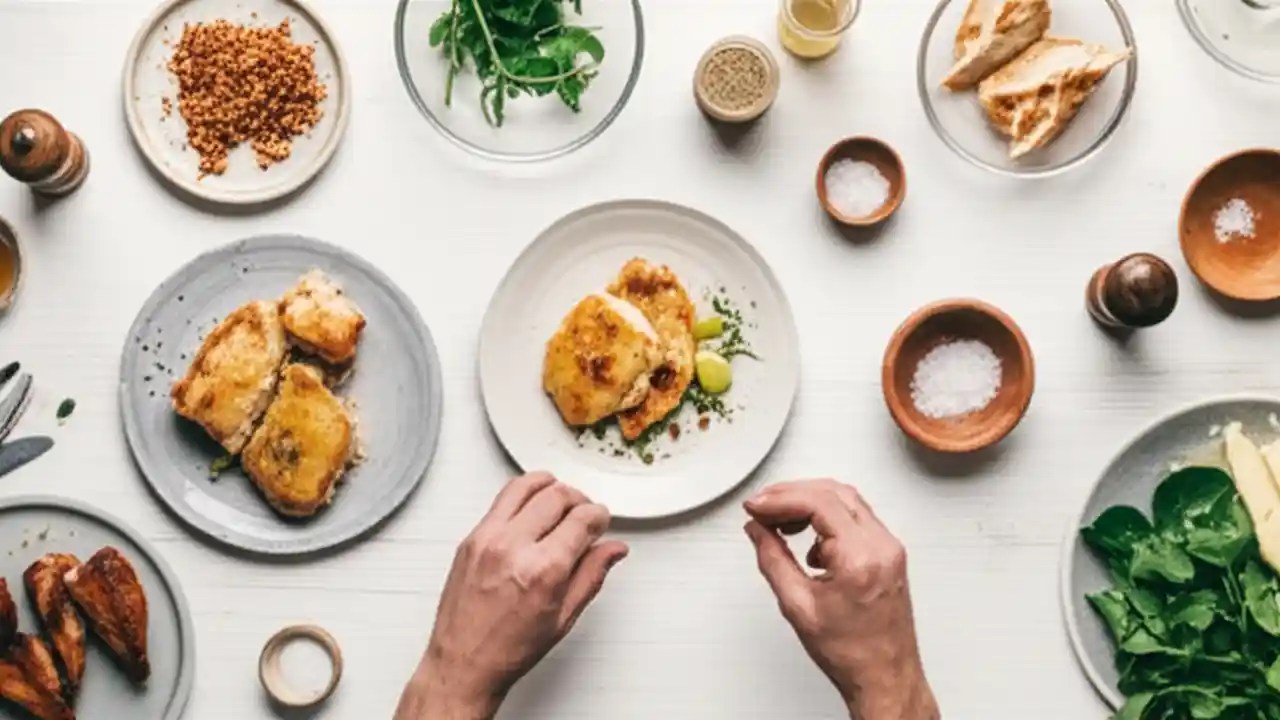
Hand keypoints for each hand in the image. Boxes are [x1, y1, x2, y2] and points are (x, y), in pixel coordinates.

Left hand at [396, 472, 628, 719]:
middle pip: (558, 495)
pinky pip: (501, 499)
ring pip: (526, 485)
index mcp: (544, 570)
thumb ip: (592, 575)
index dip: (599, 515)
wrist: (463, 662)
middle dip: (579, 499)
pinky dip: (523, 495)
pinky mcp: (471, 537)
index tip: (601, 521)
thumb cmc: (508, 649)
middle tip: (583, 513)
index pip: (582, 519)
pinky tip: (531, 507)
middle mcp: (514, 547)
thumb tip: (613, 550)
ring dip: (550, 486)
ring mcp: (488, 538)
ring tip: (559, 500)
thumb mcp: (564, 617)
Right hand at [744, 479, 937, 719]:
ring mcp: (890, 548)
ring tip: (780, 519)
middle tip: (763, 506)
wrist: (884, 676)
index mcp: (860, 559)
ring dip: (810, 501)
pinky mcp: (890, 553)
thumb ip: (773, 560)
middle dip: (792, 493)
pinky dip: (828, 516)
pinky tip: (808, 539)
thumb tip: (758, 530)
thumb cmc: (851, 653)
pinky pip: (857, 518)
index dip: (780, 498)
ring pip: (847, 500)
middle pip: (834, 493)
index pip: (819, 503)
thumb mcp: (798, 606)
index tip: (757, 505)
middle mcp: (882, 547)